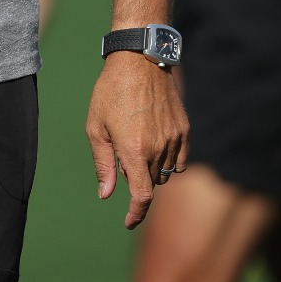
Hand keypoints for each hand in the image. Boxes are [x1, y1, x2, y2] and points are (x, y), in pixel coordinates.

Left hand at [86, 52, 189, 228]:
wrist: (139, 60)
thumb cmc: (110, 92)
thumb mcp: (96, 128)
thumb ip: (103, 164)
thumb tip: (106, 194)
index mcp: (135, 150)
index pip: (142, 196)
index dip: (136, 213)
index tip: (129, 221)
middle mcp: (159, 148)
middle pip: (151, 182)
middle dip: (136, 181)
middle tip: (121, 156)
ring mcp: (175, 138)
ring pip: (166, 172)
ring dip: (152, 171)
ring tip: (136, 144)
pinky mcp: (184, 128)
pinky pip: (180, 158)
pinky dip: (168, 161)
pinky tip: (155, 146)